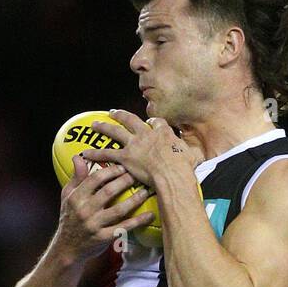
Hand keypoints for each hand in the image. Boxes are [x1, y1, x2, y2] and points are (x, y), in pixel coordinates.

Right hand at [56, 154, 152, 261]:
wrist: (67, 248)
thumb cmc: (69, 218)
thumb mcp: (67, 196)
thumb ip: (76, 177)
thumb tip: (79, 156)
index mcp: (76, 198)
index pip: (95, 179)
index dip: (111, 170)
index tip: (124, 166)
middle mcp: (84, 211)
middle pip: (108, 192)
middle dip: (125, 181)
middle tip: (138, 174)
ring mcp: (94, 226)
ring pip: (118, 210)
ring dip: (134, 200)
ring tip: (146, 191)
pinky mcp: (103, 239)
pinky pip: (123, 228)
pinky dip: (137, 221)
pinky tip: (149, 215)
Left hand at [79, 109, 193, 187]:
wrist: (172, 173)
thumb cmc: (184, 167)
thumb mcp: (193, 156)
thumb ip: (193, 153)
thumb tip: (201, 155)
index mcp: (163, 132)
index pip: (155, 123)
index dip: (151, 123)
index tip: (149, 124)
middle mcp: (146, 134)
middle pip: (131, 119)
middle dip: (121, 116)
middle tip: (113, 112)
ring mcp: (135, 143)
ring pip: (115, 131)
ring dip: (104, 127)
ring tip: (95, 124)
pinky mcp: (126, 156)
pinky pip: (107, 153)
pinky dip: (95, 153)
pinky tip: (86, 153)